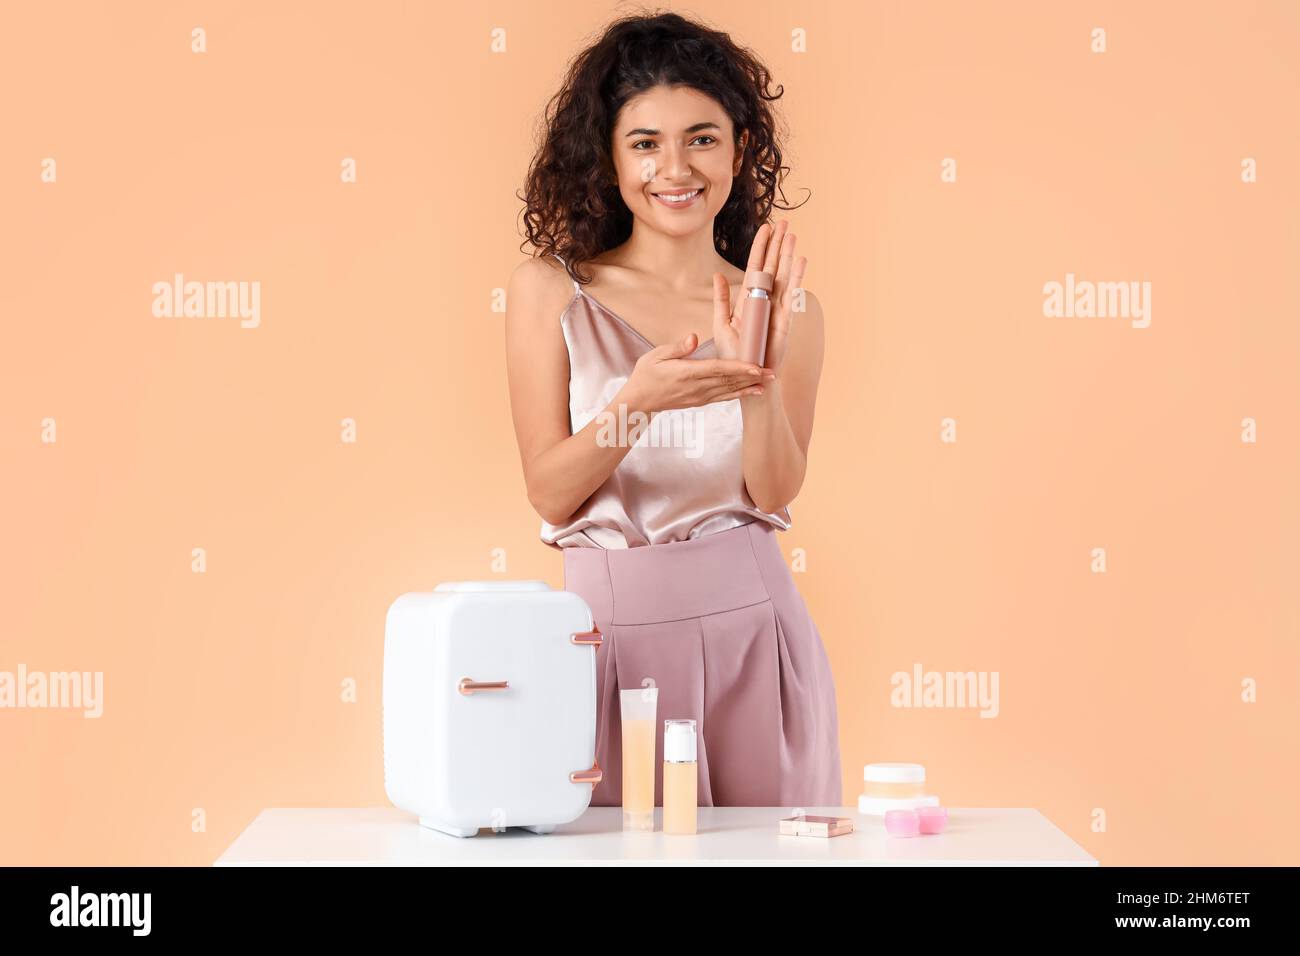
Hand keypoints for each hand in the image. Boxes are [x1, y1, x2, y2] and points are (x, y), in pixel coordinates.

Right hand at [621, 332, 773, 413]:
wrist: (638, 402)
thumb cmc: (646, 374)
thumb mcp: (655, 356)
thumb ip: (677, 347)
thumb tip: (694, 337)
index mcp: (686, 373)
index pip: (717, 369)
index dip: (738, 367)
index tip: (755, 366)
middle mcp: (696, 387)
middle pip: (729, 381)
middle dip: (752, 377)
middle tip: (772, 372)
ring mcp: (699, 397)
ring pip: (729, 391)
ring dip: (750, 386)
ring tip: (769, 382)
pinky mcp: (700, 401)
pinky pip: (724, 398)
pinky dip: (740, 395)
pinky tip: (753, 392)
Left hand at [712, 220, 806, 371]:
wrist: (746, 376)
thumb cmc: (734, 355)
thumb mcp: (721, 324)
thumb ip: (721, 300)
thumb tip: (717, 275)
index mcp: (748, 299)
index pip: (755, 267)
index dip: (760, 247)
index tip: (766, 228)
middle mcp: (764, 300)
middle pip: (772, 266)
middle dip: (777, 244)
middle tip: (784, 222)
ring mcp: (776, 309)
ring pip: (783, 276)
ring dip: (788, 255)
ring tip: (792, 235)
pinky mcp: (784, 320)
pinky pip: (790, 295)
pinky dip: (795, 278)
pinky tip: (800, 261)